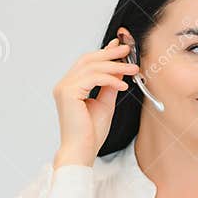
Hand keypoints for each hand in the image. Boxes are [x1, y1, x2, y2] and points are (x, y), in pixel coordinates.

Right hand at [52, 37, 138, 166]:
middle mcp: (64, 85)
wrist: (82, 151)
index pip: (87, 62)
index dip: (104, 52)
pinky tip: (123, 84)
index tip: (120, 46)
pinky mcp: (68, 93)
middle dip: (110, 53)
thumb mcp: (105, 103)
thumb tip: (120, 69)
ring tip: (133, 69)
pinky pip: (93, 78)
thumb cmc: (90, 133)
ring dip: (115, 66)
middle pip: (88, 59)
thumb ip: (110, 85)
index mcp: (70, 86)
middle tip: (128, 49)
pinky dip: (110, 79)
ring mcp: (64, 88)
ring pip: (92, 67)